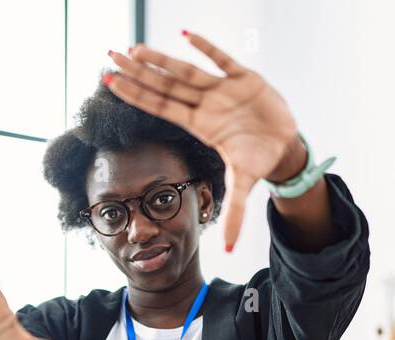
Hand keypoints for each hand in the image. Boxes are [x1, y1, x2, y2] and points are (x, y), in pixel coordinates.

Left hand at [105, 31, 301, 250]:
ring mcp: (222, 90)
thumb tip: (230, 250)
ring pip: (185, 70)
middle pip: (164, 85)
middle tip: (109, 57)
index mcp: (200, 125)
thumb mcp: (244, 186)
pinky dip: (206, 47)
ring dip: (161, 59)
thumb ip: (236, 214)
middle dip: (138, 72)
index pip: (160, 108)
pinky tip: (185, 34)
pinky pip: (223, 59)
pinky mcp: (244, 78)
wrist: (284, 145)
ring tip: (133, 47)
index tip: (110, 84)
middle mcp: (205, 105)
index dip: (136, 96)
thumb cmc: (258, 161)